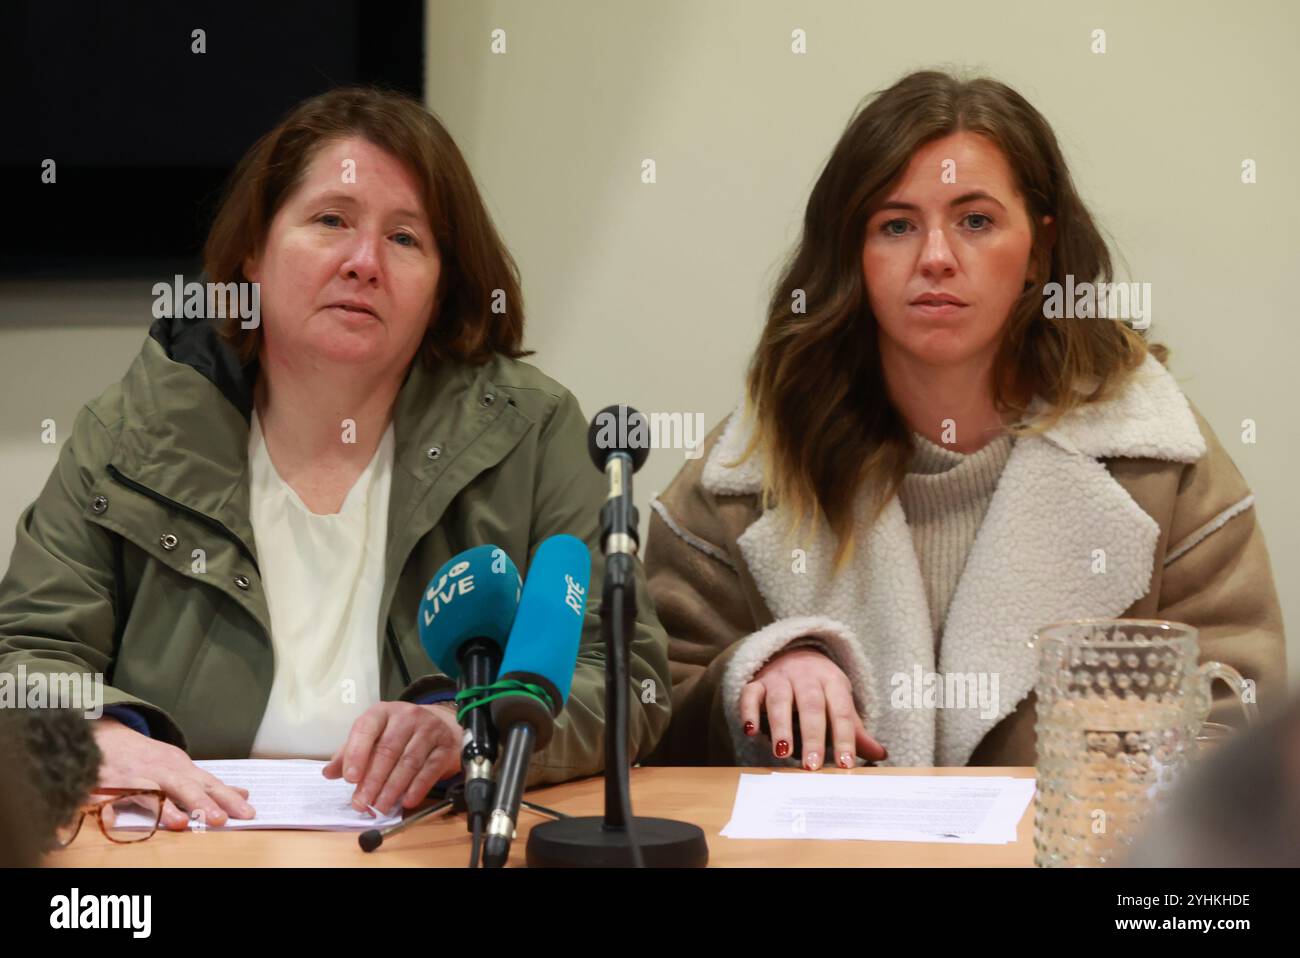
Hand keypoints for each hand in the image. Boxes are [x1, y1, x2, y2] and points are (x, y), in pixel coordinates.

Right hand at [89, 717, 254, 830]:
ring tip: (180, 824)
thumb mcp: (181, 767)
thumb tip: (243, 794)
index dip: (228, 799)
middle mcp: (161, 772)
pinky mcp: (106, 786)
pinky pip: (106, 800)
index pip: (210, 784)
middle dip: (202, 803)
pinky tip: (114, 822)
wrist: (106, 736)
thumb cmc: (148, 758)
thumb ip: (208, 784)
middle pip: (184, 787)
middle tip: (219, 819)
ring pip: (151, 792)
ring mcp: (134, 778)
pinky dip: (108, 810)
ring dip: (164, 808)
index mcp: (181, 769)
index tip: (248, 813)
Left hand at [323, 701, 461, 814]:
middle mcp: (407, 717)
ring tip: (380, 807)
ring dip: (392, 789)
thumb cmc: (399, 733)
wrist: (441, 726)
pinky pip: (430, 769)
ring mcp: (429, 730)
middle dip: (373, 780)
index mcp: (383, 712)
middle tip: (361, 803)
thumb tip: (328, 773)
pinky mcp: (445, 746)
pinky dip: (418, 787)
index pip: (366, 728)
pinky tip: (407, 801)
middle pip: (388, 750)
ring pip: (408, 762)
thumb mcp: (373, 736)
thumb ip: (350, 753)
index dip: (357, 753)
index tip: (349, 778)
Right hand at [740, 647, 886, 769]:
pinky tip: (750, 731)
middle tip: (812, 766)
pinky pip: (750, 694)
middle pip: (811, 706)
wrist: (793, 653)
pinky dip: (748, 711)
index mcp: (832, 682)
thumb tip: (880, 755)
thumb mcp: (840, 702)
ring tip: (782, 752)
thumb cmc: (820, 688)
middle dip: (812, 736)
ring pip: (780, 700)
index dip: (844, 738)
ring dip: (781, 726)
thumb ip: (854, 730)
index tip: (846, 764)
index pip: (841, 711)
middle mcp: (806, 677)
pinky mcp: (757, 682)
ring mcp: (780, 678)